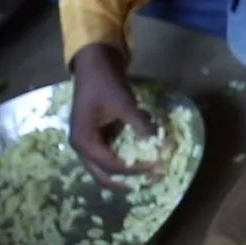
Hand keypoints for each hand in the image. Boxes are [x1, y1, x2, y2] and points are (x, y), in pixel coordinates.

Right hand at [68, 44, 158, 186]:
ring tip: (150, 175)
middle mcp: (83, 148)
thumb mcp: (124, 104)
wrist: (95, 64)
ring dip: (128, 173)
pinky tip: (143, 160)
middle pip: (105, 175)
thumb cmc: (105, 83)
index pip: (112, 165)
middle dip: (129, 181)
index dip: (136, 169)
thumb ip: (142, 126)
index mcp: (84, 142)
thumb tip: (163, 146)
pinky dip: (126, 160)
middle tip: (153, 181)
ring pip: (107, 169)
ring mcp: (89, 144)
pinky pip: (111, 156)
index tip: (158, 166)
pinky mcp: (97, 138)